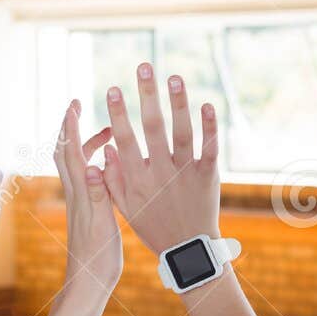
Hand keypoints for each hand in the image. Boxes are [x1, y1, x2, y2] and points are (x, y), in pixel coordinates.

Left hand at [54, 100, 120, 299]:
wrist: (89, 284)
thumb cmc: (97, 258)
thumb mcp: (102, 225)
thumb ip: (98, 196)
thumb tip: (92, 166)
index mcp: (81, 193)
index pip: (71, 151)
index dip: (71, 125)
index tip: (75, 103)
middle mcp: (76, 194)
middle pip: (67, 152)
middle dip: (73, 128)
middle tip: (83, 109)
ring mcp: (80, 203)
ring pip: (77, 165)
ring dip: (86, 144)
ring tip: (109, 134)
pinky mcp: (86, 212)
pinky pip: (87, 179)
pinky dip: (96, 164)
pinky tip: (111, 167)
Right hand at [101, 64, 221, 256]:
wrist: (188, 248)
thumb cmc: (153, 224)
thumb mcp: (125, 205)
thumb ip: (112, 178)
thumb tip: (106, 146)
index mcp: (136, 178)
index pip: (124, 139)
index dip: (118, 113)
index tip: (113, 88)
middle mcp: (160, 172)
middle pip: (152, 128)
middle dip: (147, 95)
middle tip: (145, 66)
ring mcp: (185, 172)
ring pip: (182, 132)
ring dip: (178, 103)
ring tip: (175, 77)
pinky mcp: (207, 175)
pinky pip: (210, 147)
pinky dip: (210, 126)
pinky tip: (208, 104)